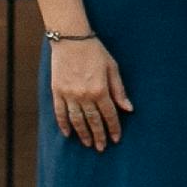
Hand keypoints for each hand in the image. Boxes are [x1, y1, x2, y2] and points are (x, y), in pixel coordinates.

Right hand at [50, 35, 129, 149]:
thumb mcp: (112, 68)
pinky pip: (60, 113)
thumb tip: (129, 109)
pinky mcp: (57, 91)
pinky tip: (68, 133)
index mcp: (100, 90)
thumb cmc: (95, 51)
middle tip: (101, 147)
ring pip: (77, 120)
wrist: (71, 38)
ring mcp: (69, 94)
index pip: (109, 115)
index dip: (113, 128)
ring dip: (83, 133)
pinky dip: (64, 124)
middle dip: (98, 136)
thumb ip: (119, 90)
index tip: (116, 139)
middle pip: (93, 121)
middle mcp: (84, 95)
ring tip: (87, 143)